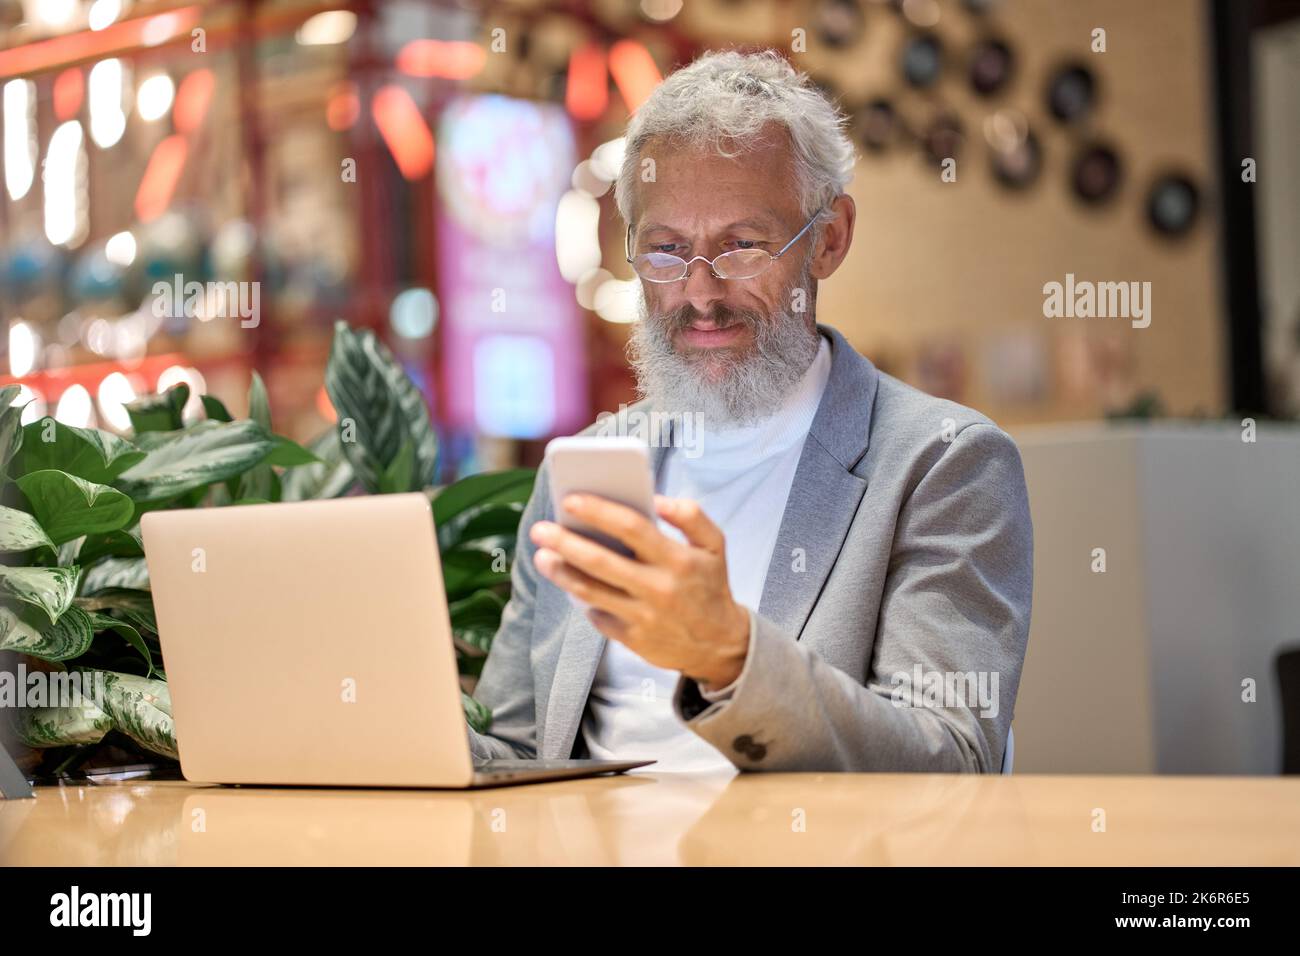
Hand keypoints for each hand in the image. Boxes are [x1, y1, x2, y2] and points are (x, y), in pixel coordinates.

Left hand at [529, 494, 749, 687]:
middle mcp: (658, 588)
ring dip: (561, 572)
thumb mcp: (715, 545)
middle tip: (540, 529)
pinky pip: (597, 616)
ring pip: (591, 591)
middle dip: (565, 543)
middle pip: (601, 561)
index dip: (598, 511)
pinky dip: (581, 599)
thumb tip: (657, 499)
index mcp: (677, 559)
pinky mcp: (633, 639)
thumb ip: (691, 516)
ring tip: (542, 556)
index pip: (632, 528)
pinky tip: (568, 584)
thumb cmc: (710, 585)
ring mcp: (643, 616)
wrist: (721, 645)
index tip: (570, 499)